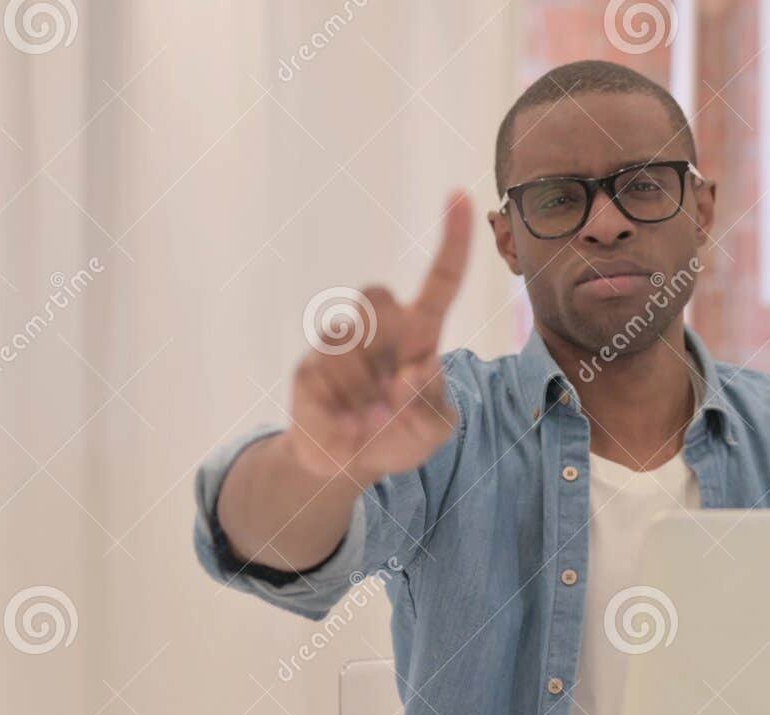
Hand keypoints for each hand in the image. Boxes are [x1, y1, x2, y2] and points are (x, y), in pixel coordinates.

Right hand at [285, 192, 471, 486]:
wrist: (349, 464)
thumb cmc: (401, 435)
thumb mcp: (434, 430)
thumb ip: (432, 403)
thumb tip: (413, 371)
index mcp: (421, 335)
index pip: (440, 281)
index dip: (453, 241)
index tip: (461, 195)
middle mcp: (379, 329)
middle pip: (375, 295)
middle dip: (380, 333)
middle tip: (393, 388)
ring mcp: (338, 344)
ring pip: (345, 342)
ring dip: (364, 392)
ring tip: (373, 421)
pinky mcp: (308, 368)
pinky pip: (321, 377)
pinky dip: (342, 412)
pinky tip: (348, 428)